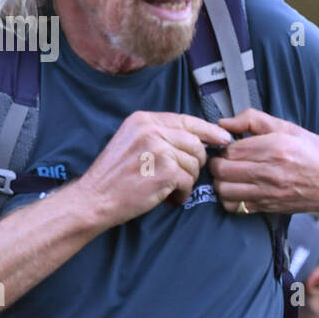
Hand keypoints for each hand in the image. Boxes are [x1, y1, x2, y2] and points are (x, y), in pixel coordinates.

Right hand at [76, 112, 229, 228]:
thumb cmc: (114, 175)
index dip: (209, 130)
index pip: (186, 120)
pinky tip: (170, 195)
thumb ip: (159, 134)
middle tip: (183, 175)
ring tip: (170, 186)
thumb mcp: (131, 141)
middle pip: (195, 143)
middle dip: (196, 161)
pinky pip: (189, 181)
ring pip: (194, 163)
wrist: (95, 198)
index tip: (223, 137)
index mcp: (143, 120)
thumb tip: (195, 137)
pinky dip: (182, 192)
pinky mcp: (166, 171)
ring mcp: (159, 150)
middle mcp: (151, 130)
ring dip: (187, 179)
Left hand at [209, 109, 318, 214]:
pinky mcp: (269, 207)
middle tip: (224, 159)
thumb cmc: (316, 153)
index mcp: (276, 147)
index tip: (228, 145)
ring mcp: (269, 193)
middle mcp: (271, 172)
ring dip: (220, 181)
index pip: (231, 149)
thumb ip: (254, 120)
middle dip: (217, 163)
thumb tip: (224, 123)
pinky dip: (229, 199)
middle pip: (223, 170)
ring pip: (224, 190)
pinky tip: (237, 189)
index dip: (224, 146)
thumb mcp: (288, 127)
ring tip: (229, 174)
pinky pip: (235, 207)